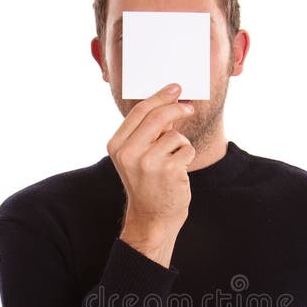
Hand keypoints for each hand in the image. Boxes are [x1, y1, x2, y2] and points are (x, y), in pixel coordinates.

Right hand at [107, 82, 196, 240]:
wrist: (152, 218)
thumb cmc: (147, 183)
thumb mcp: (136, 156)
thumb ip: (147, 131)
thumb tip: (169, 102)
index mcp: (117, 146)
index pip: (139, 111)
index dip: (160, 96)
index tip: (175, 88)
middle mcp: (129, 153)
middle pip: (158, 117)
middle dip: (177, 108)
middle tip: (189, 107)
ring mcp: (149, 162)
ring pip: (175, 135)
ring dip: (180, 145)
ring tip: (173, 162)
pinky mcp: (169, 170)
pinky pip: (186, 149)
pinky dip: (187, 157)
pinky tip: (178, 171)